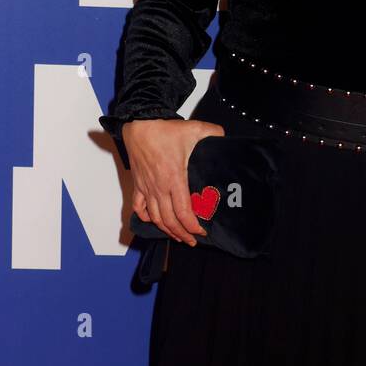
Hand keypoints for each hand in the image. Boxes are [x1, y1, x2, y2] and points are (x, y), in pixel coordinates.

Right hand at [123, 118, 225, 245]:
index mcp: (174, 179)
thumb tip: (226, 139)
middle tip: (193, 240)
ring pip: (155, 218)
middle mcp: (159, 187)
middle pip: (169, 220)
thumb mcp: (196, 129)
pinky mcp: (138, 184)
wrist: (140, 125)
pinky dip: (146, 218)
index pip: (183, 212)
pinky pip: (139, 208)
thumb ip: (214, 134)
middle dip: (182, 233)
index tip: (202, 231)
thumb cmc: (165, 130)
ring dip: (166, 230)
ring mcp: (147, 188)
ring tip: (177, 236)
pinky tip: (154, 222)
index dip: (192, 226)